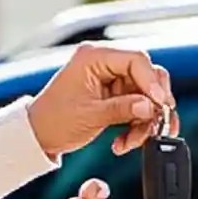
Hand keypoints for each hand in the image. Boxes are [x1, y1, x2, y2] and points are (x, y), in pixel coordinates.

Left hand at [27, 43, 178, 158]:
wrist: (38, 135)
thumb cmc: (53, 120)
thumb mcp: (90, 115)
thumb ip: (123, 109)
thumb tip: (150, 107)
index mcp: (94, 57)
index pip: (137, 59)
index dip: (152, 82)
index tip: (160, 104)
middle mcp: (105, 64)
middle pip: (147, 75)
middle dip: (154, 102)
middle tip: (158, 123)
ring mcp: (110, 80)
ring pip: (146, 94)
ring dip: (146, 120)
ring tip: (134, 141)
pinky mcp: (114, 96)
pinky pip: (138, 106)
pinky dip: (137, 125)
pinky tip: (126, 141)